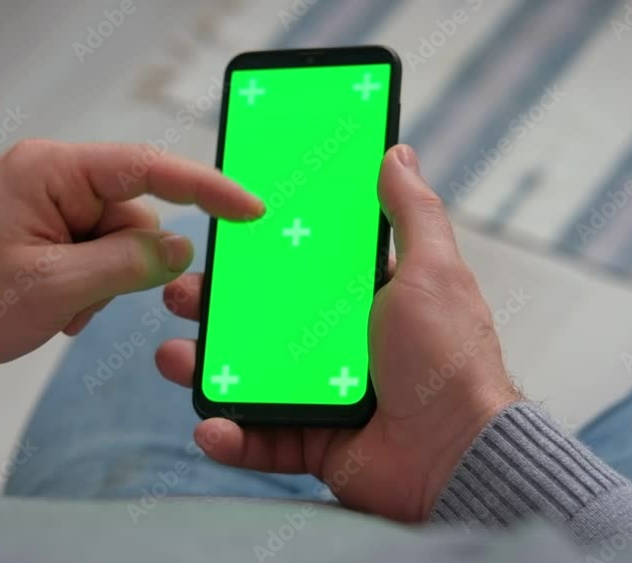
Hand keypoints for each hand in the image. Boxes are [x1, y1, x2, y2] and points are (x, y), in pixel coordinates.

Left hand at [0, 141, 263, 368]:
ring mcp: (48, 201)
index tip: (249, 208)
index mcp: (49, 171)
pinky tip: (52, 304)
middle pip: (135, 212)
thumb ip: (126, 264)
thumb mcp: (52, 288)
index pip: (145, 167)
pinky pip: (98, 252)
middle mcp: (52, 176)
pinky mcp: (47, 227)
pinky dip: (88, 285)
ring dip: (103, 282)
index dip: (205, 187)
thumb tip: (183, 249)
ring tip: (56, 306)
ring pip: (120, 240)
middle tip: (83, 300)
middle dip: (125, 262)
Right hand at [155, 145, 519, 521]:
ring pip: (250, 376)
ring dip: (206, 368)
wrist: (458, 457)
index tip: (223, 239)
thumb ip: (413, 213)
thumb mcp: (433, 271)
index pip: (302, 270)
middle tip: (180, 294)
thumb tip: (398, 155)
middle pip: (263, 320)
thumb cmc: (450, 359)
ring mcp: (325, 395)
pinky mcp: (317, 443)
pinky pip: (263, 439)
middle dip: (215, 309)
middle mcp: (342, 345)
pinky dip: (232, 436)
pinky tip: (210, 426)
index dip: (261, 255)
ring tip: (173, 357)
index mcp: (366, 301)